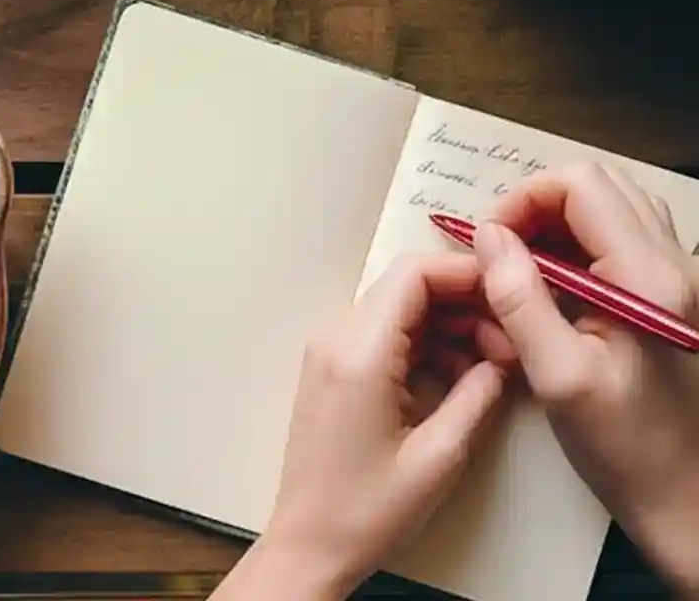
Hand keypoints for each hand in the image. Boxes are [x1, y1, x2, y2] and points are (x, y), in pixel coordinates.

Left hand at [210, 253, 509, 600]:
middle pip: (407, 288)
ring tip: (492, 367)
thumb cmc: (368, 511)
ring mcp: (327, 354)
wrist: (309, 545)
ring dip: (448, 327)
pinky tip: (458, 378)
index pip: (413, 274)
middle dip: (465, 304)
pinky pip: (383, 337)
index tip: (510, 298)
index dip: (467, 274)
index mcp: (358, 353)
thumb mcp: (441, 455)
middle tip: (509, 345)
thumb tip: (503, 358)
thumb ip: (478, 394)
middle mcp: (335, 340)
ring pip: (398, 311)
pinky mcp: (331, 372)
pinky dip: (423, 345)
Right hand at [474, 162, 698, 591]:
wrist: (688, 496)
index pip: (581, 185)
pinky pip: (619, 243)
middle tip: (498, 255)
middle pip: (598, 187)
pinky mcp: (668, 298)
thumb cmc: (626, 447)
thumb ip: (519, 299)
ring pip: (610, 210)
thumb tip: (487, 237)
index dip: (522, 201)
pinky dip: (575, 249)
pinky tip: (547, 292)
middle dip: (536, 208)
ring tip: (517, 271)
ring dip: (554, 227)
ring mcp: (676, 279)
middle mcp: (673, 263)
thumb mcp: (559, 376)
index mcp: (648, 276)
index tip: (487, 245)